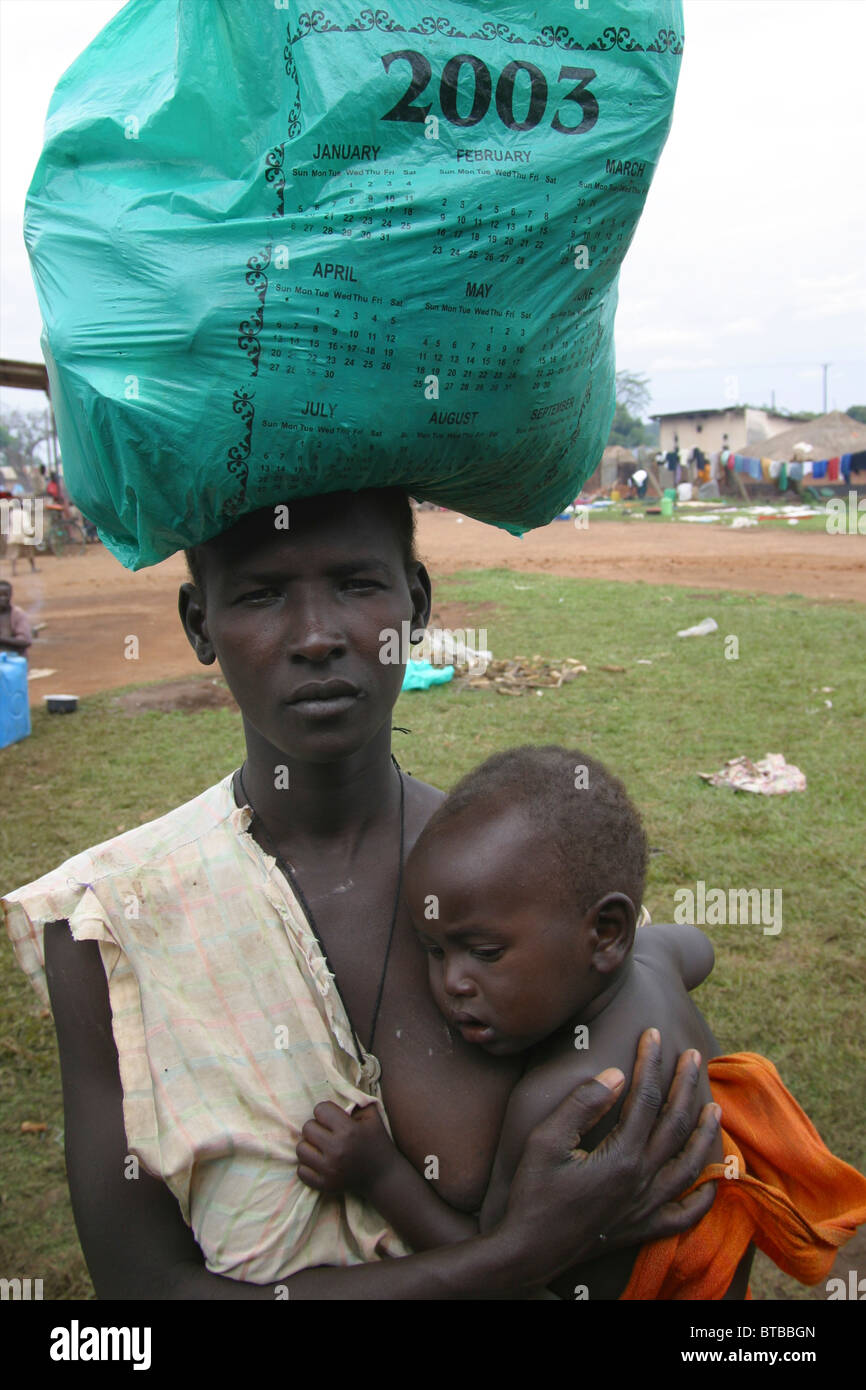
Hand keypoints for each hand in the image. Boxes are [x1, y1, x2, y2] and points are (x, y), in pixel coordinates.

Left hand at [296, 1101, 396, 1196]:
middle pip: (307, 1128)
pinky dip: (308, 1166)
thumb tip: (339, 1089)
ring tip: (321, 1147)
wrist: (383, 1177)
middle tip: (326, 1133)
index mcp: (348, 1130)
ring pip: (301, 1149)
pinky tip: (319, 1163)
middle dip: (316, 1128)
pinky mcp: (325, 1185)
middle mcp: (336, 1150)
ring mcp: (329, 1170)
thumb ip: (356, 1101)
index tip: (333, 1119)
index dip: (325, 1112)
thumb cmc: (377, 1143)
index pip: (320, 1110)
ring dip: (310, 1146)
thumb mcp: (372, 1117)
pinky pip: (301, 1171)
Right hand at [500, 1029, 720, 1284]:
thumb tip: (616, 1074)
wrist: (528, 1250)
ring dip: (704, 1134)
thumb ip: (582, 1104)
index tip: (652, 1034)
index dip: (652, 1063)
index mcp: (621, 1156)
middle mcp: (642, 1180)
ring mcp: (646, 1206)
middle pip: (675, 1124)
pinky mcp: (643, 1228)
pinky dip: (705, 1196)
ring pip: (690, 1165)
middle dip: (686, 1085)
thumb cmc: (532, 1191)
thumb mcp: (545, 1140)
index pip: (646, 1098)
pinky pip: (685, 1214)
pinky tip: (714, 1179)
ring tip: (714, 1108)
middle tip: (693, 1056)